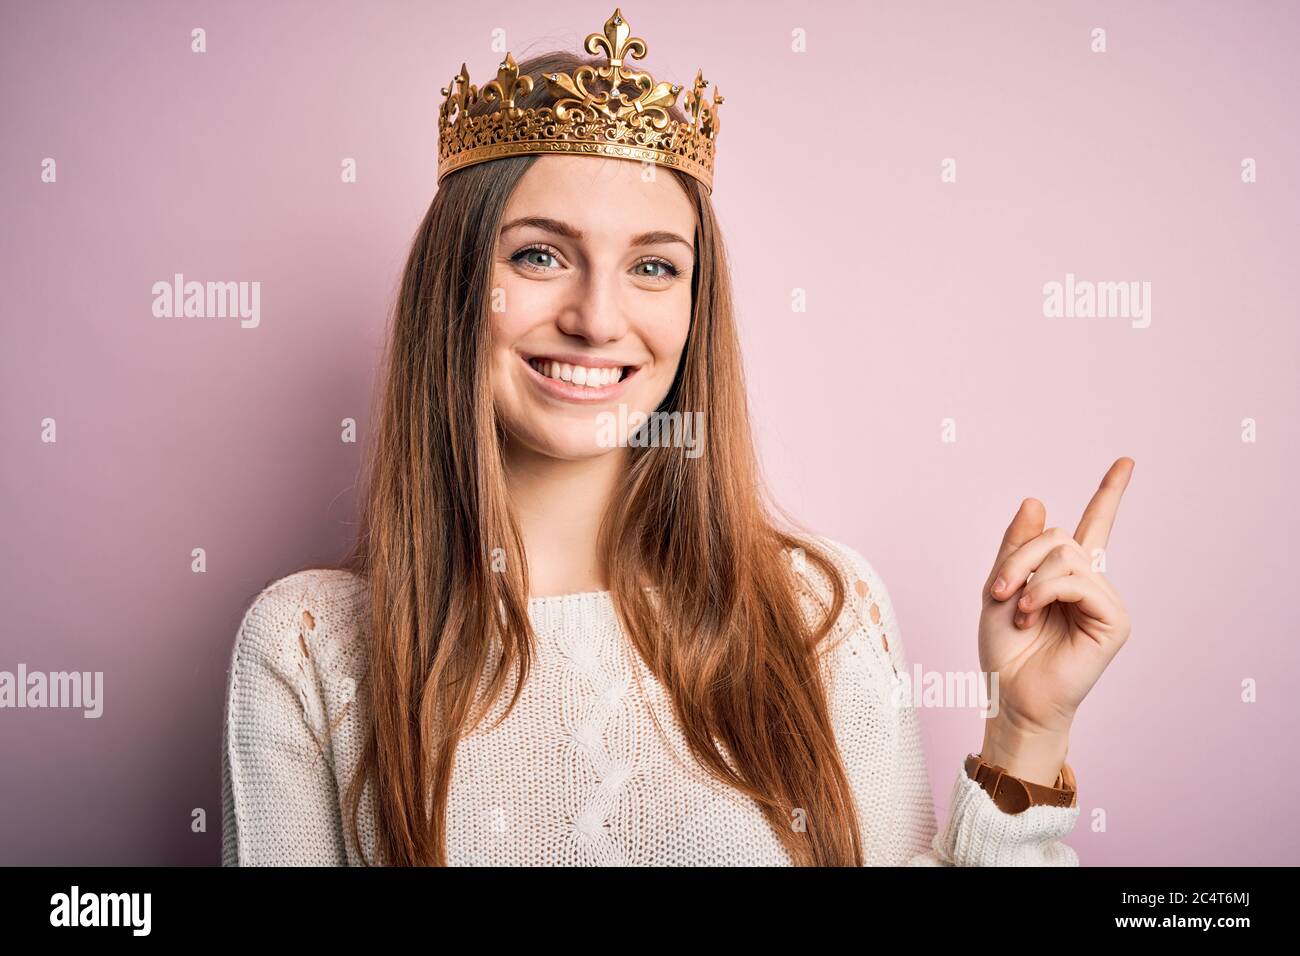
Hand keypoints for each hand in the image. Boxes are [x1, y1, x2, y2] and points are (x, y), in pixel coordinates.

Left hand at [976, 457, 1134, 784]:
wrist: (1010, 695)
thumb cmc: (1006, 650)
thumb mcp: (999, 587)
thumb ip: (1016, 546)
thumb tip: (1036, 499)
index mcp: (1066, 575)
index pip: (1094, 525)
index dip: (1110, 492)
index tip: (1126, 461)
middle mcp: (1091, 583)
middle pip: (1059, 537)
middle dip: (1019, 557)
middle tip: (999, 591)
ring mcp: (1105, 601)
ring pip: (1067, 555)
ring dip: (1028, 577)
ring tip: (1018, 609)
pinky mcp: (1114, 620)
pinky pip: (1078, 580)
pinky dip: (1044, 592)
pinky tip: (1032, 615)